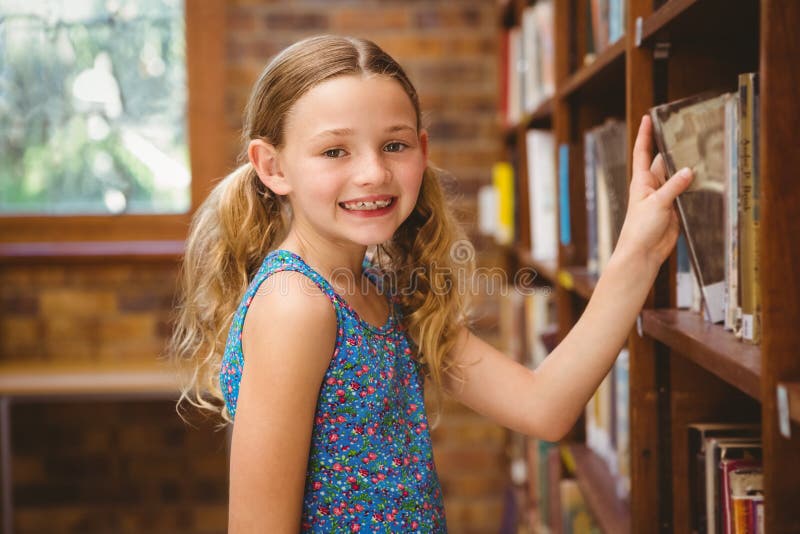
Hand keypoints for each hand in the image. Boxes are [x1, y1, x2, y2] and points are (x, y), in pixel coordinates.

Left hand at [615, 115, 693, 271]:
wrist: (643, 252)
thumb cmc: (639, 228)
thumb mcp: (657, 203)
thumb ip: (673, 186)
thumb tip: (690, 170)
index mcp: (642, 181)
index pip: (643, 152)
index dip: (645, 135)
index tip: (648, 117)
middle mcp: (653, 185)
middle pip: (664, 161)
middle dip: (674, 148)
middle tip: (687, 131)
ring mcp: (665, 196)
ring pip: (678, 176)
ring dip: (688, 167)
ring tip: (702, 151)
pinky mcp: (675, 208)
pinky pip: (687, 192)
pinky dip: (695, 185)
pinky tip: (707, 178)